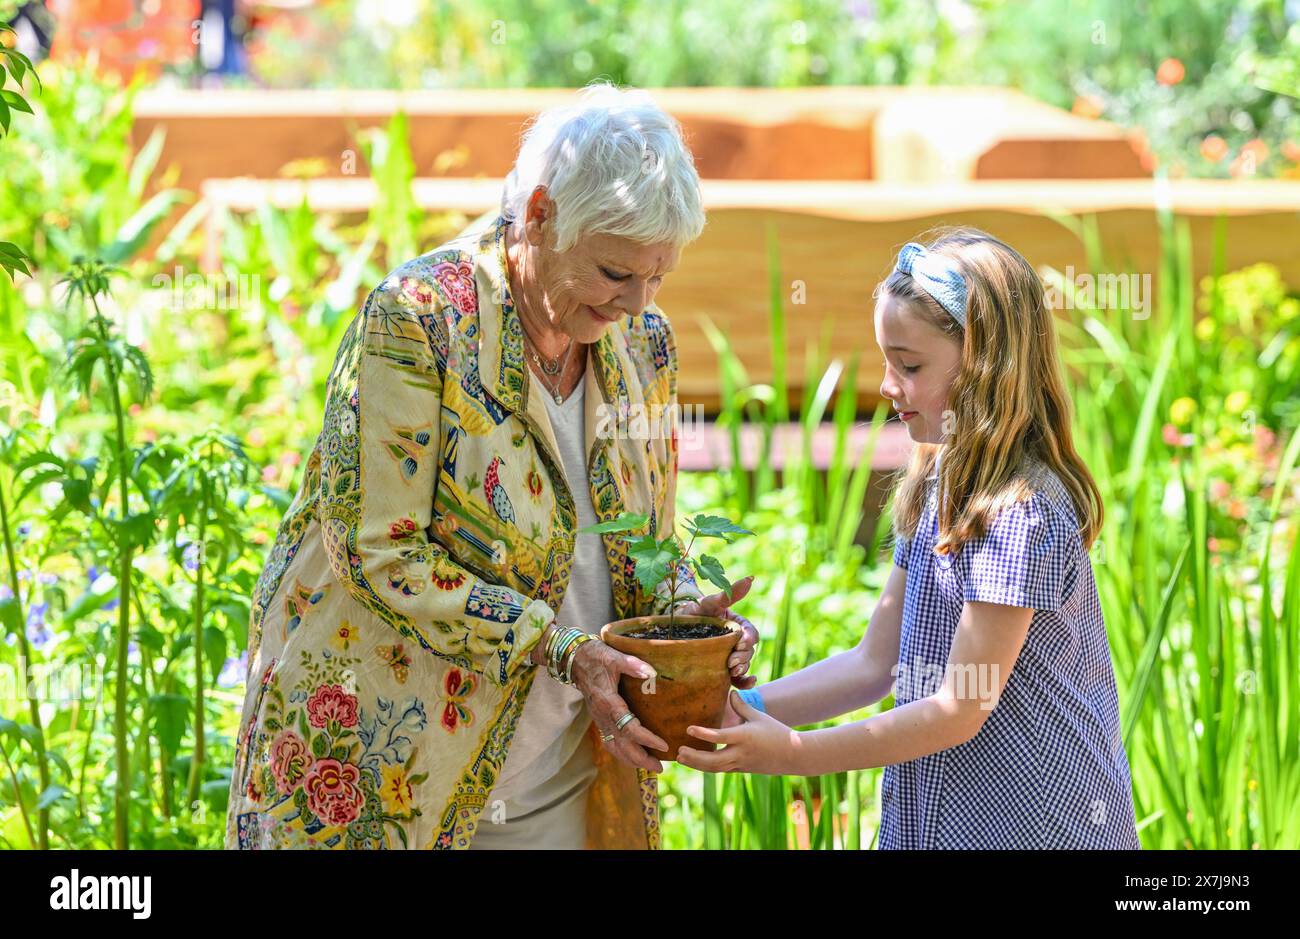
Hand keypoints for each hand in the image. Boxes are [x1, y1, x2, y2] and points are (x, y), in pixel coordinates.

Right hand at [569, 639, 667, 772]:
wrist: (575, 660)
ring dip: (631, 760)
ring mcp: (599, 720)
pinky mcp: (599, 720)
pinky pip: (609, 743)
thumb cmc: (597, 657)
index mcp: (608, 703)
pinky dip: (622, 754)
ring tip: (650, 767)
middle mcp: (603, 716)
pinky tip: (633, 758)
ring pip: (614, 748)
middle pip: (622, 745)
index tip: (664, 745)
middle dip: (641, 759)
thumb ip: (632, 665)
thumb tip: (651, 673)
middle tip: (660, 768)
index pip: (629, 728)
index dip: (647, 739)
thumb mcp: (614, 657)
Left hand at [673, 575, 758, 687]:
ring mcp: (729, 655)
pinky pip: (738, 678)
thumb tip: (750, 578)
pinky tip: (747, 684)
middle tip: (732, 663)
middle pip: (749, 651)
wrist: (674, 628)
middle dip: (743, 657)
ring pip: (744, 664)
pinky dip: (745, 681)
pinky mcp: (722, 669)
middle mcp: (736, 641)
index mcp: (737, 625)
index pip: (750, 632)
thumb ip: (729, 594)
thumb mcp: (709, 603)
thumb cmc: (693, 612)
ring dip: (742, 669)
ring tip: (732, 671)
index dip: (749, 639)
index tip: (741, 643)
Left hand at [676, 689, 802, 774]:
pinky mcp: (741, 770)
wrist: (793, 755)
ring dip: (696, 764)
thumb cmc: (776, 732)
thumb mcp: (759, 716)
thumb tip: (731, 692)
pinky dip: (706, 767)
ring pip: (714, 768)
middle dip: (694, 757)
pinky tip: (694, 762)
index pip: (720, 736)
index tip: (689, 729)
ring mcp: (741, 764)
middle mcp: (741, 753)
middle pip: (713, 760)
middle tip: (678, 751)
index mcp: (744, 737)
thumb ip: (742, 706)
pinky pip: (721, 769)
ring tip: (680, 758)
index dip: (703, 734)